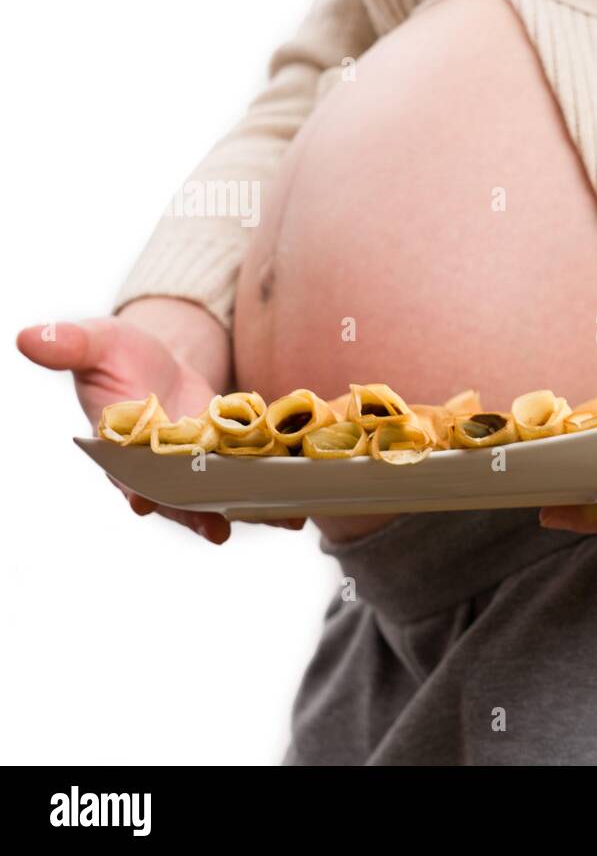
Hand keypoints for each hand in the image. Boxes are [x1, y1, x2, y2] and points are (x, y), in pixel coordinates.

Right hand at [16, 299, 303, 543]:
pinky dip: (270, 494)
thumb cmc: (120, 354)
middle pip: (174, 496)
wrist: (157, 360)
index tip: (140, 499)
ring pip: (218, 497)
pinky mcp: (223, 464)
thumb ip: (69, 344)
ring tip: (281, 520)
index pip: (122, 468)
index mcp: (117, 444)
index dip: (133, 482)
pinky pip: (247, 483)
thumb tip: (30, 336)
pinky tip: (298, 506)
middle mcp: (155, 467)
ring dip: (247, 510)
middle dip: (195, 512)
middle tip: (216, 528)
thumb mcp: (97, 343)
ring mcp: (192, 470)